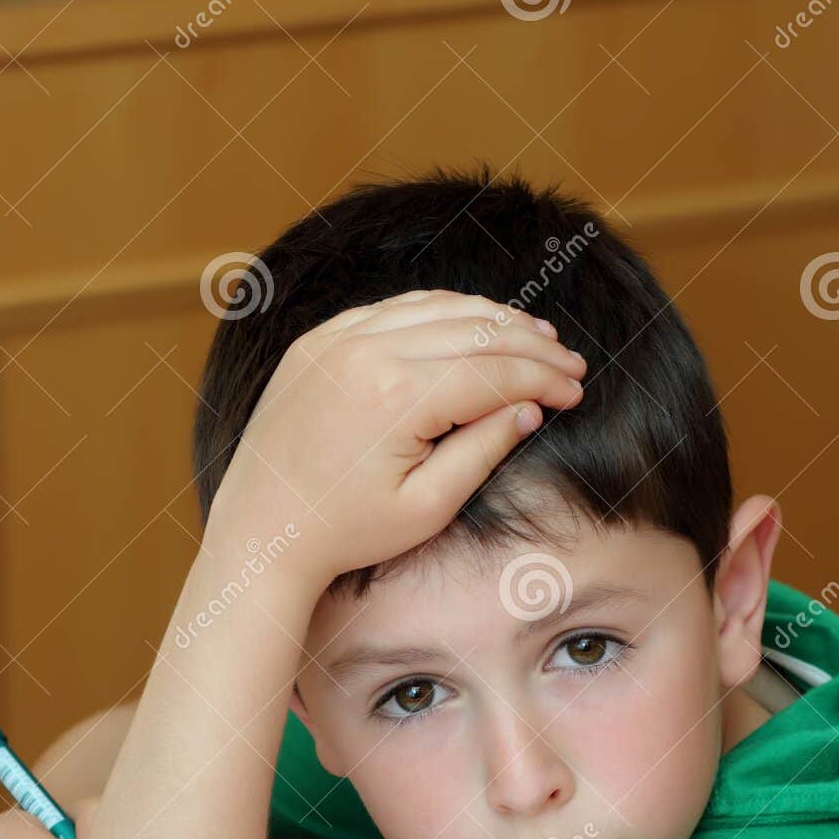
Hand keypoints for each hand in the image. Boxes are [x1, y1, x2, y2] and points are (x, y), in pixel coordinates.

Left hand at [212, 289, 585, 589]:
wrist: (262, 529)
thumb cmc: (345, 532)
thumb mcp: (427, 507)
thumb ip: (483, 450)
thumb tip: (529, 408)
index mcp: (394, 396)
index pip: (493, 370)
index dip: (542, 378)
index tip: (575, 390)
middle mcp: (364, 350)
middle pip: (472, 329)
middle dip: (530, 344)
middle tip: (568, 362)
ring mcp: (336, 338)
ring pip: (436, 307)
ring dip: (492, 319)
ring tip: (534, 335)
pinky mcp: (318, 340)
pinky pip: (394, 308)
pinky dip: (441, 312)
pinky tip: (472, 326)